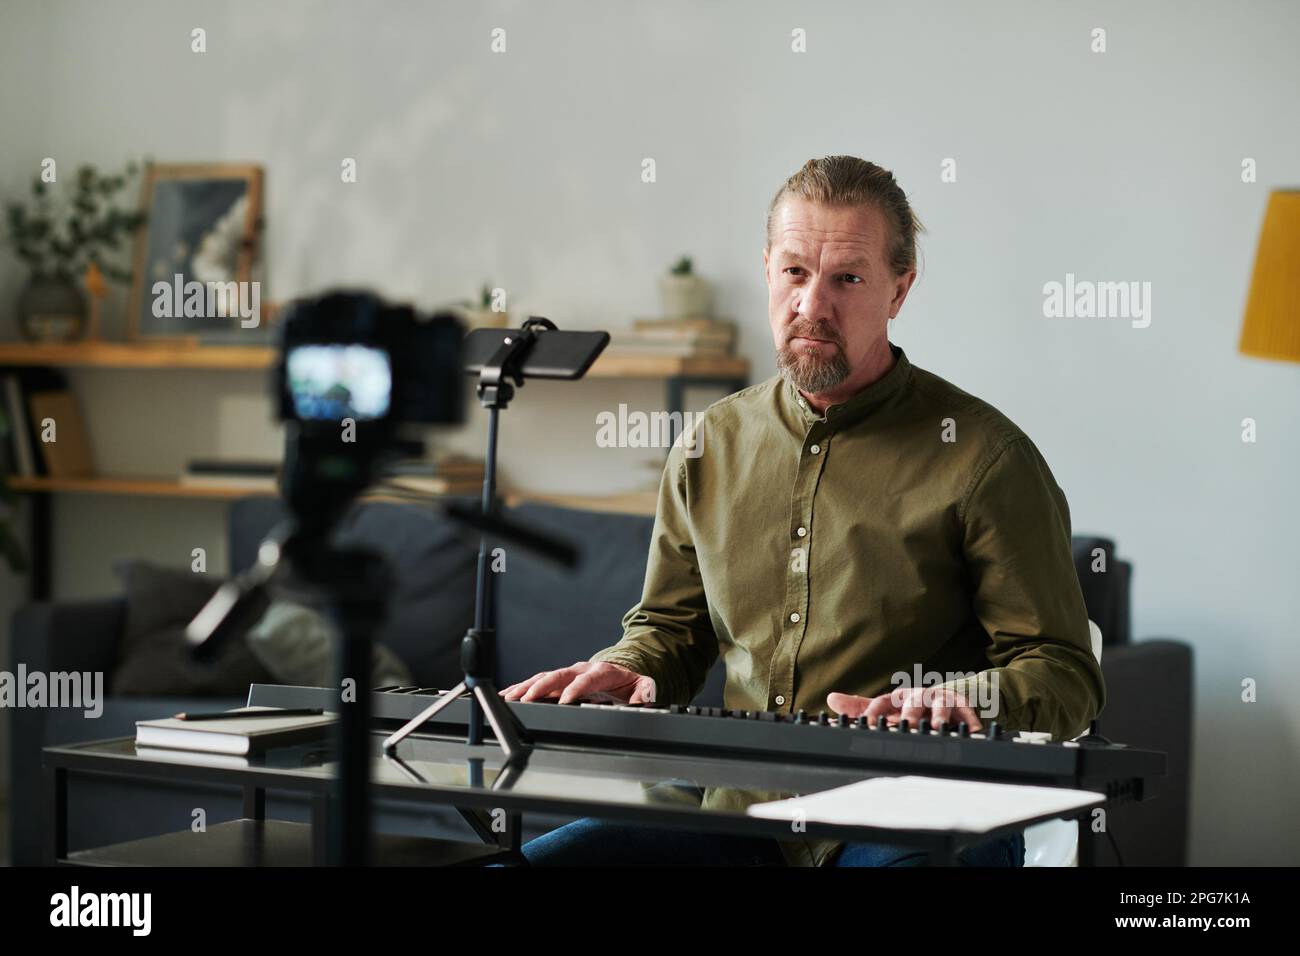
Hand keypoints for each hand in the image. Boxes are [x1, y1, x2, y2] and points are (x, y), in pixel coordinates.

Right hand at [500, 661, 655, 704]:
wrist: (621, 670)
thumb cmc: (628, 681)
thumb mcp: (642, 686)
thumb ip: (643, 693)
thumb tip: (643, 699)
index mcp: (601, 671)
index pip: (586, 679)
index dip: (575, 689)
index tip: (564, 700)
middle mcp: (581, 669)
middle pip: (558, 675)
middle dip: (541, 687)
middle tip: (527, 699)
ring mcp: (568, 673)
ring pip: (544, 677)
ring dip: (526, 687)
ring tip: (509, 697)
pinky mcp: (559, 679)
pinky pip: (538, 681)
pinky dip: (522, 687)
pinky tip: (507, 694)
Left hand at [826, 686, 982, 731]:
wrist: (941, 699)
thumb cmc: (908, 706)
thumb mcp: (885, 706)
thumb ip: (860, 707)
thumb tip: (830, 700)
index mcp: (897, 697)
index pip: (881, 702)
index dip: (873, 713)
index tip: (866, 726)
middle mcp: (918, 696)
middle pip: (913, 702)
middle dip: (910, 714)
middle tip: (906, 726)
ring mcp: (940, 700)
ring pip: (940, 706)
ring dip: (939, 716)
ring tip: (937, 728)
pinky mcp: (962, 707)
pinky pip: (967, 713)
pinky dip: (970, 722)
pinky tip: (972, 732)